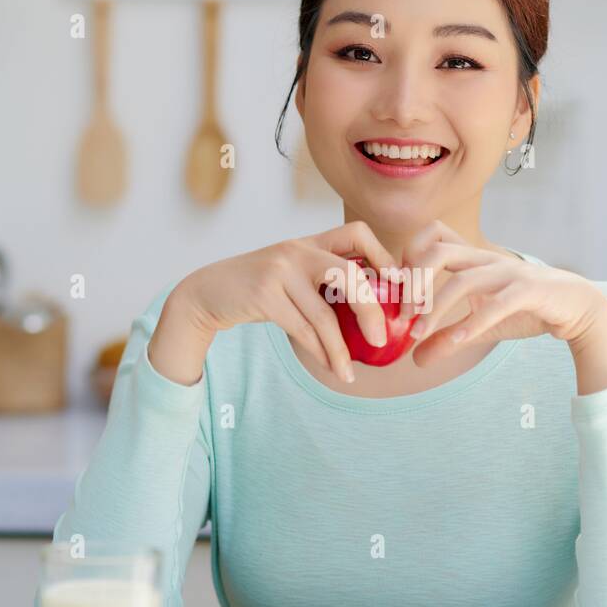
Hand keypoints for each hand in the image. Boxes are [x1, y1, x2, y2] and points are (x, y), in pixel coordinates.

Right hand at [163, 222, 396, 385]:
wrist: (208, 292)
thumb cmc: (260, 289)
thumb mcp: (294, 275)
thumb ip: (326, 284)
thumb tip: (374, 315)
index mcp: (311, 242)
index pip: (357, 232)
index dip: (385, 256)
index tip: (399, 287)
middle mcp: (298, 250)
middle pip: (350, 273)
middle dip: (371, 308)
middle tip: (382, 338)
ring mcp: (280, 270)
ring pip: (324, 313)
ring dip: (340, 349)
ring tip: (349, 373)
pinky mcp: (263, 294)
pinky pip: (301, 328)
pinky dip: (318, 351)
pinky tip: (327, 365)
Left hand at [399, 221, 606, 387]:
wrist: (577, 309)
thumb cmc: (526, 309)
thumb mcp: (480, 326)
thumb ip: (448, 338)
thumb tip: (416, 358)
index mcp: (473, 258)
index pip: (433, 235)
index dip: (409, 255)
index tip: (399, 290)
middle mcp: (488, 259)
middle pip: (439, 251)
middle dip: (414, 281)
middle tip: (403, 315)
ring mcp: (509, 272)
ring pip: (464, 278)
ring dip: (437, 307)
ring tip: (420, 335)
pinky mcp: (531, 290)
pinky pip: (498, 303)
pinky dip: (475, 322)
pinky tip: (458, 341)